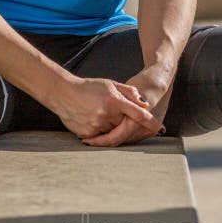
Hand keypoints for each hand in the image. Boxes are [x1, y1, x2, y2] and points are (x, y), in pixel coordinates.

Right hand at [48, 74, 163, 139]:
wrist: (62, 92)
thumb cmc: (90, 87)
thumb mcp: (111, 84)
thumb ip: (129, 93)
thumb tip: (145, 105)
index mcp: (114, 100)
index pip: (138, 114)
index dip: (150, 122)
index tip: (159, 127)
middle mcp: (106, 113)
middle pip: (124, 125)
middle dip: (122, 121)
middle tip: (112, 112)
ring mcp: (96, 125)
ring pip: (113, 132)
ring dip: (111, 126)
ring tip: (98, 113)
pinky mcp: (87, 133)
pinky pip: (101, 138)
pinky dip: (101, 132)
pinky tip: (91, 119)